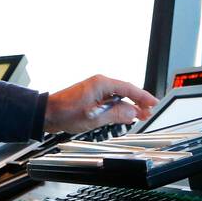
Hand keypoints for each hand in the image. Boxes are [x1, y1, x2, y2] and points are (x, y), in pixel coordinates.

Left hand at [44, 75, 159, 133]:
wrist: (47, 113)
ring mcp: (95, 90)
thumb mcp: (95, 117)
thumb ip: (116, 114)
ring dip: (128, 106)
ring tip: (139, 115)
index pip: (129, 88)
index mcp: (102, 83)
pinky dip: (119, 107)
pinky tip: (122, 115)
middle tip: (148, 113)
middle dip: (138, 102)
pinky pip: (110, 100)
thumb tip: (133, 112)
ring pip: (118, 97)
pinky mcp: (91, 97)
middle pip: (125, 91)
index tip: (153, 103)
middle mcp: (100, 83)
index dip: (143, 96)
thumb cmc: (66, 112)